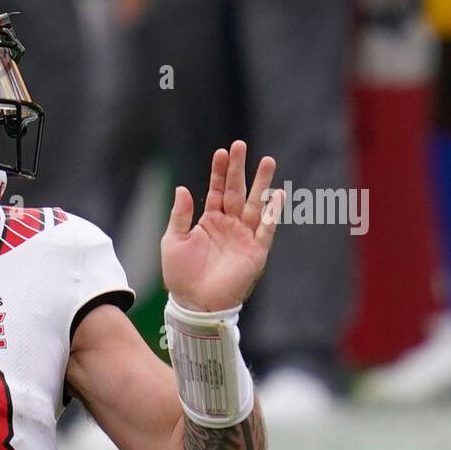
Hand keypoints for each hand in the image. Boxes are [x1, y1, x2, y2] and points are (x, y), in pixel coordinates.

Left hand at [161, 140, 280, 312]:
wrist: (194, 303)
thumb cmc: (181, 275)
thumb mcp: (173, 241)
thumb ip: (180, 215)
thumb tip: (183, 188)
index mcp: (210, 221)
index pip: (217, 190)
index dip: (219, 171)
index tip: (222, 152)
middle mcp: (229, 225)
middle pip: (236, 191)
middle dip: (239, 169)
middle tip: (241, 145)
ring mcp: (243, 237)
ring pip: (254, 204)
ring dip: (261, 184)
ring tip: (268, 161)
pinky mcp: (255, 252)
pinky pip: (266, 230)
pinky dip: (271, 214)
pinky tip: (277, 196)